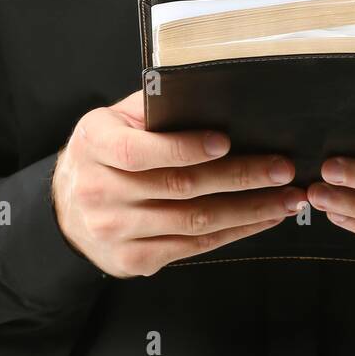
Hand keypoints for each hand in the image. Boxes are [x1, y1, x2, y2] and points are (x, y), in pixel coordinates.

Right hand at [52, 90, 306, 277]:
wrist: (67, 209)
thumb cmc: (104, 153)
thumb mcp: (115, 119)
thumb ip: (156, 108)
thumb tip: (214, 95)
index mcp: (94, 145)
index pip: (138, 151)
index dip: (184, 147)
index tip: (226, 141)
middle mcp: (99, 191)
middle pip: (179, 187)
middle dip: (240, 178)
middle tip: (281, 169)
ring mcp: (116, 231)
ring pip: (194, 222)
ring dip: (248, 211)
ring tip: (286, 197)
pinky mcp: (134, 260)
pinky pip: (194, 247)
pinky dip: (234, 232)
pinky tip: (262, 218)